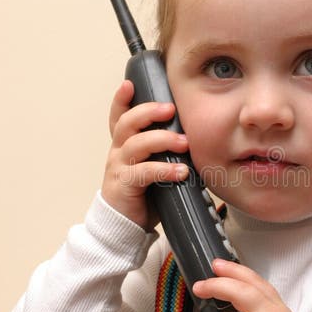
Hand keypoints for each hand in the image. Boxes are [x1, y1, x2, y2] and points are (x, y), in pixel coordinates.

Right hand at [101, 80, 189, 229]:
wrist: (125, 226)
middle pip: (127, 123)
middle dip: (149, 112)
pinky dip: (165, 170)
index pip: (118, 116)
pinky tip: (181, 172)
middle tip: (170, 109)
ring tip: (184, 143)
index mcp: (124, 144)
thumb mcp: (153, 167)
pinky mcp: (124, 185)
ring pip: (136, 144)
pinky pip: (145, 172)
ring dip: (163, 140)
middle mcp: (118, 152)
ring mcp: (119, 168)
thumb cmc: (143, 194)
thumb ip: (164, 151)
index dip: (121, 99)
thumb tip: (194, 136)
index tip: (129, 84)